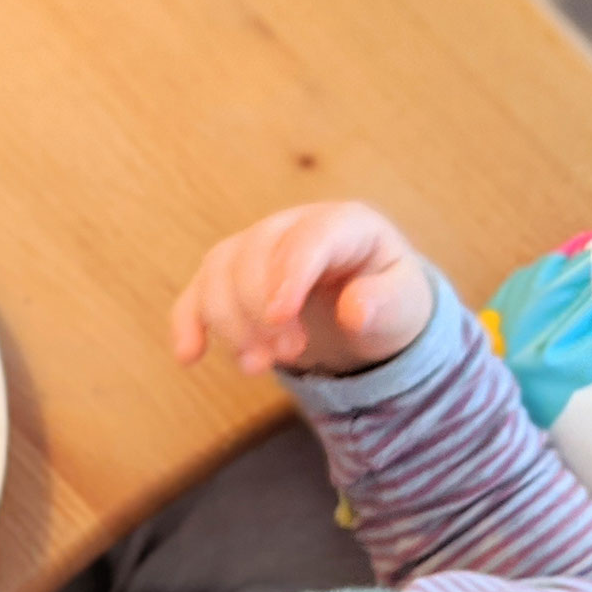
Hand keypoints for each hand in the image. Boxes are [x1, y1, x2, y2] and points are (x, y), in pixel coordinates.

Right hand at [171, 202, 433, 376]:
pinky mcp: (230, 279)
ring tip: (258, 366)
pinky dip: (187, 323)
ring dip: (229, 324)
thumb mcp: (404, 305)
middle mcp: (291, 227)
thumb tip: (354, 309)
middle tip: (289, 354)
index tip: (281, 320)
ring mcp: (255, 249)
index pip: (308, 239)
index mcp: (343, 224)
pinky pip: (197, 293)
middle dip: (260, 312)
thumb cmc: (387, 301)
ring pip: (218, 272)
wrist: (367, 309)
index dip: (290, 276)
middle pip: (253, 255)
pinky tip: (189, 356)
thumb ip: (386, 304)